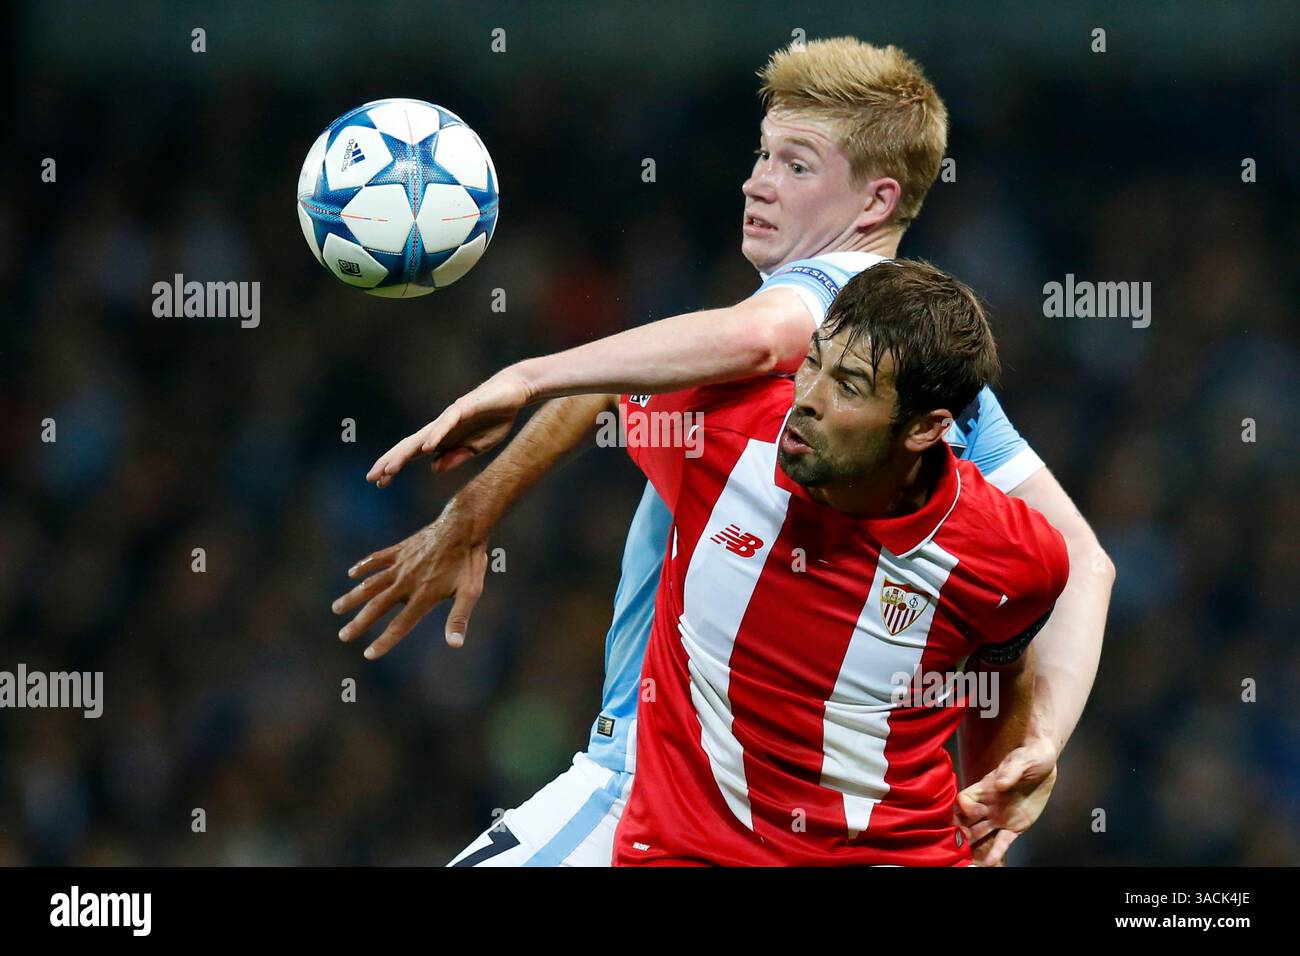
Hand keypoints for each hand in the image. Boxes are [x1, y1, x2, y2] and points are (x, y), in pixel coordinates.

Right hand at [331, 501, 489, 658]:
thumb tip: (455, 644)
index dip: (384, 642)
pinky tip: (352, 573)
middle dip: (359, 623)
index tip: (368, 655)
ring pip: (370, 584)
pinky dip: (363, 566)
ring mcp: (400, 564)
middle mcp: (406, 582)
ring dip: (352, 597)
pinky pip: (377, 559)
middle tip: (343, 636)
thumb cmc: (470, 561)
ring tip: (336, 608)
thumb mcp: (470, 592)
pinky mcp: (400, 550)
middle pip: (377, 607)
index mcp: (423, 596)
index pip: (400, 626)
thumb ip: (459, 618)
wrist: (464, 526)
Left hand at [366, 368, 531, 486]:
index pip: (413, 454)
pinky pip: (448, 423)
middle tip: (371, 478)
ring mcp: (451, 417)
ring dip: (405, 454)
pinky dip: (436, 435)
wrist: (514, 392)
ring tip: (390, 469)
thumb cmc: (494, 418)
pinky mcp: (466, 408)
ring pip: (422, 437)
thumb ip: (456, 457)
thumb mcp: (477, 447)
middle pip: (410, 446)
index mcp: (443, 438)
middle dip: (390, 462)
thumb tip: (434, 468)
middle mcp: (441, 428)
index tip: (379, 483)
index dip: (396, 467)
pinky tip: (427, 447)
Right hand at [954, 735, 1058, 865]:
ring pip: (981, 833)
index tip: (977, 812)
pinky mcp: (1014, 826)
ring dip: (974, 844)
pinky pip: (1003, 840)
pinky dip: (996, 851)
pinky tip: (991, 862)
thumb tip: (1000, 784)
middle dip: (960, 831)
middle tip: (960, 843)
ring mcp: (999, 817)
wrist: (1045, 764)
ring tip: (968, 858)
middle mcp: (987, 804)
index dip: (966, 808)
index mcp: (984, 787)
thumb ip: (1010, 772)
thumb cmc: (1029, 757)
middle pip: (966, 819)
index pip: (964, 800)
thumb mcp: (1021, 760)